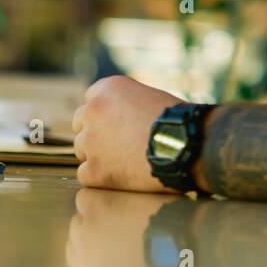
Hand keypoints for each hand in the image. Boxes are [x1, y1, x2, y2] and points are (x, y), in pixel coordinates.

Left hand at [72, 74, 183, 191]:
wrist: (185, 147)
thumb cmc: (176, 123)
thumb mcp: (149, 98)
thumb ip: (125, 105)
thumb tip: (116, 119)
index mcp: (107, 88)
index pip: (91, 100)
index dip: (103, 114)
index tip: (114, 124)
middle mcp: (92, 111)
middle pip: (81, 125)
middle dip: (96, 134)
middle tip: (118, 146)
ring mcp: (90, 142)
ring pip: (82, 150)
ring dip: (98, 156)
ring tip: (126, 162)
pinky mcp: (93, 170)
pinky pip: (86, 175)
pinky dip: (101, 178)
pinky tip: (123, 177)